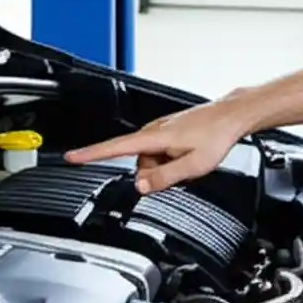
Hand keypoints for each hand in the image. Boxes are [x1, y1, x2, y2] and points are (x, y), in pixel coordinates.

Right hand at [64, 97, 251, 193]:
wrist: (231, 116)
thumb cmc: (215, 136)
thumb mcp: (192, 165)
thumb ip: (164, 177)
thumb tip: (140, 186)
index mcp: (154, 137)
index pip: (114, 148)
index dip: (90, 154)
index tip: (71, 157)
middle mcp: (153, 130)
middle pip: (138, 164)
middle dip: (153, 175)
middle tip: (180, 172)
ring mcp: (161, 130)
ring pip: (150, 160)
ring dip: (165, 168)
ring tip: (188, 161)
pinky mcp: (168, 131)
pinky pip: (160, 153)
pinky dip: (171, 160)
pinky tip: (188, 156)